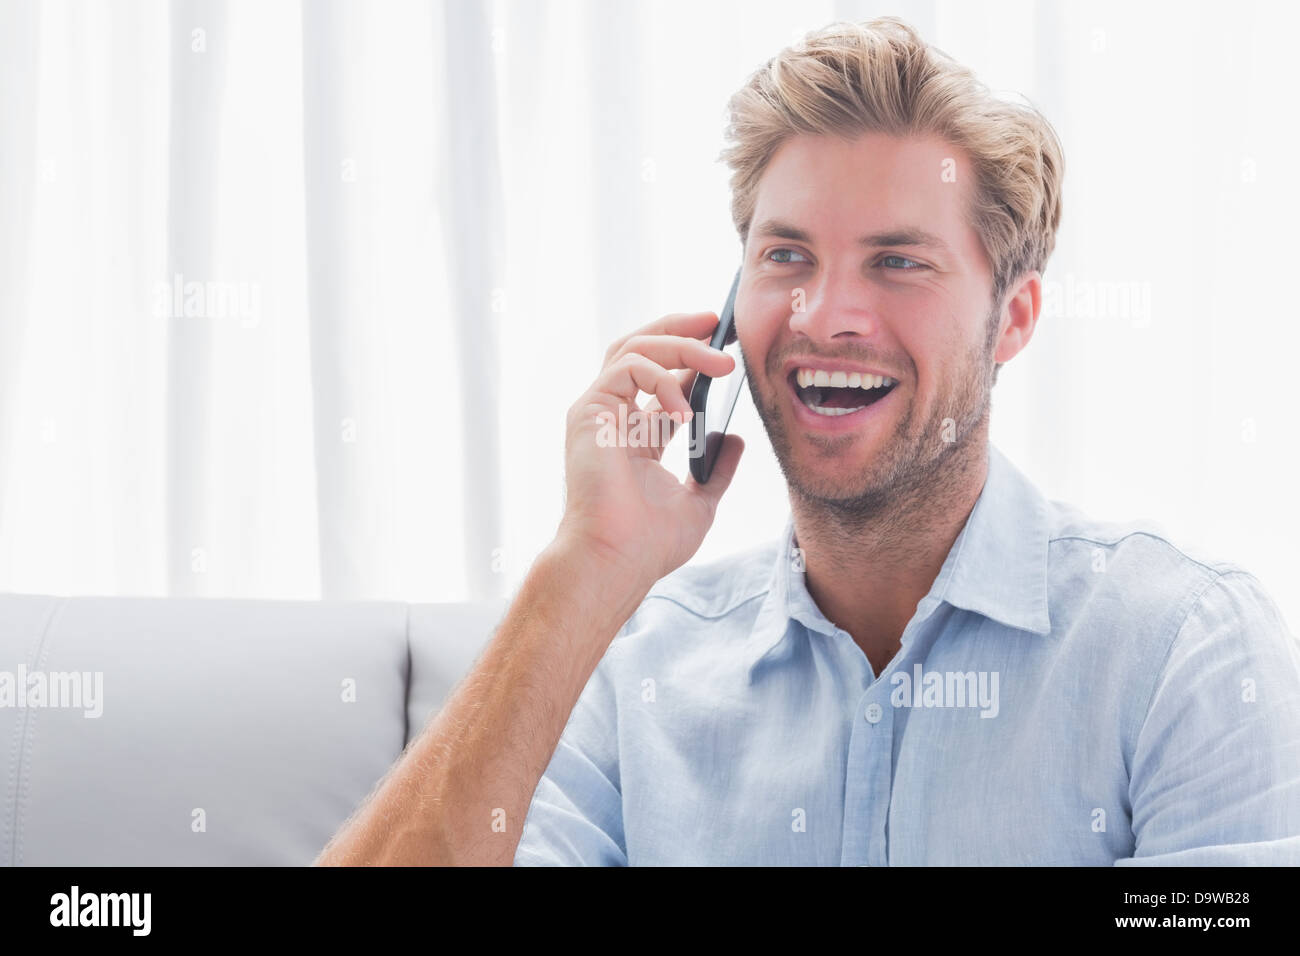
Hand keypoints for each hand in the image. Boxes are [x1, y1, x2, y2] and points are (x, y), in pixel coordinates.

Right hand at [555, 311, 745, 592]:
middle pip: (641, 348)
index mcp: (637, 435)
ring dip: (680, 346)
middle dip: (680, 329)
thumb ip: (717, 468)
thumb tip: (736, 438)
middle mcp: (614, 416)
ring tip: (720, 362)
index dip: (692, 356)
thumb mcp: (700, 501)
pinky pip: (626, 368)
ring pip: (633, 348)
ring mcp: (598, 412)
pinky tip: (685, 408)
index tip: (728, 345)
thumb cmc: (648, 543)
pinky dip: (661, 378)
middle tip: (719, 323)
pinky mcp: (589, 412)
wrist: (618, 561)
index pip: (662, 378)